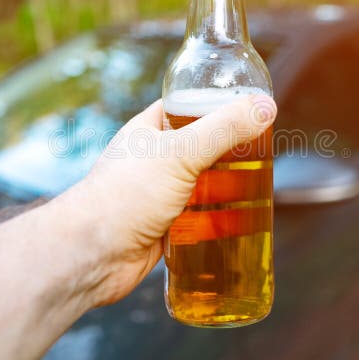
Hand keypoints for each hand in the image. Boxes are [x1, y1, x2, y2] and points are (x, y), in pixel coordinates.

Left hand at [59, 94, 275, 305]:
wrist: (92, 256)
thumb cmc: (124, 196)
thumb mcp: (180, 153)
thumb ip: (224, 129)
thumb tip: (265, 107)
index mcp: (149, 130)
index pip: (187, 106)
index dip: (217, 103)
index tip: (249, 107)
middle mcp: (153, 160)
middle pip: (202, 148)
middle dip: (232, 153)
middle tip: (263, 154)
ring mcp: (158, 194)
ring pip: (203, 185)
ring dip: (229, 189)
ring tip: (260, 189)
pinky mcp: (164, 227)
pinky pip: (199, 219)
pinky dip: (219, 221)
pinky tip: (242, 224)